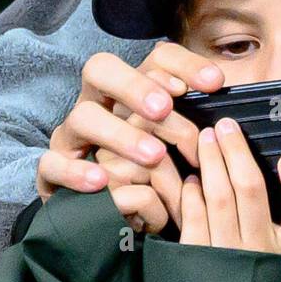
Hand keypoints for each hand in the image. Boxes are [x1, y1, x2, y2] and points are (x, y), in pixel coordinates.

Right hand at [35, 43, 223, 222]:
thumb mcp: (178, 151)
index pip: (155, 59)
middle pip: (102, 70)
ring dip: (120, 134)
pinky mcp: (52, 173)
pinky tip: (101, 182)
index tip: (216, 83)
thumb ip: (197, 131)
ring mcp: (72, 137)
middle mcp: (98, 104)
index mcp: (132, 91)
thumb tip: (228, 125)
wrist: (101, 222)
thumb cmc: (153, 179)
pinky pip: (53, 164)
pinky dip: (76, 172)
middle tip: (165, 109)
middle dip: (135, 86)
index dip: (184, 64)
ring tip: (152, 156)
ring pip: (83, 117)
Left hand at [178, 118, 280, 256]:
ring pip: (218, 198)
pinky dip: (191, 193)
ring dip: (211, 162)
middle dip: (236, 152)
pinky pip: (192, 218)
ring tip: (207, 138)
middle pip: (249, 190)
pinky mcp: (195, 258)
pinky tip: (193, 177)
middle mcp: (258, 251)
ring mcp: (225, 255)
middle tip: (226, 125)